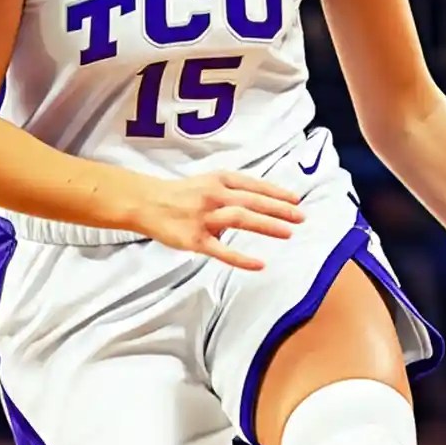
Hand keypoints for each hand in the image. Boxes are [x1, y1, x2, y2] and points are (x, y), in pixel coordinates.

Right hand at [129, 171, 304, 270]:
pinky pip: (222, 251)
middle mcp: (213, 196)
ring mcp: (204, 218)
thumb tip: (254, 205)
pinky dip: (241, 259)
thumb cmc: (177, 194)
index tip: (295, 199)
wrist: (145, 203)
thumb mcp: (205, 182)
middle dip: (279, 209)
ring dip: (267, 225)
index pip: (253, 184)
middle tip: (301, 216)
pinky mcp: (195, 239)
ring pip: (241, 219)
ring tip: (288, 233)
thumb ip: (229, 191)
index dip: (275, 191)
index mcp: (218, 180)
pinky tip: (259, 264)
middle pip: (252, 201)